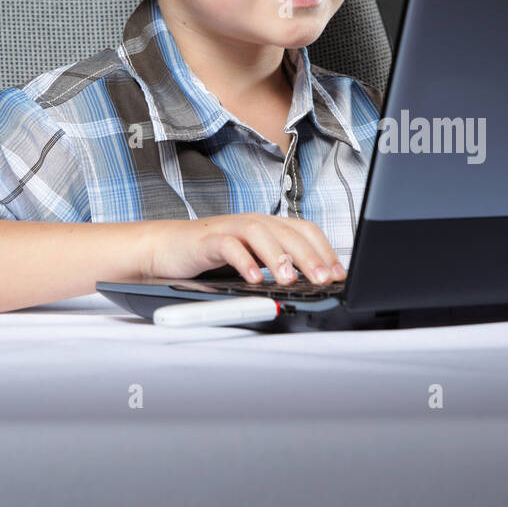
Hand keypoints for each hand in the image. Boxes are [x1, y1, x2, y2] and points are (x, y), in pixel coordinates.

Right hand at [142, 214, 346, 286]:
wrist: (169, 247)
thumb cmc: (212, 256)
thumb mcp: (252, 259)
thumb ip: (277, 266)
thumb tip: (312, 284)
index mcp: (268, 226)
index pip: (305, 231)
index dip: (324, 250)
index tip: (338, 274)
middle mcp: (252, 223)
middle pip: (287, 232)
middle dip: (309, 256)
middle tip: (323, 279)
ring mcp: (230, 229)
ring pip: (260, 234)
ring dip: (278, 257)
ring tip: (290, 280)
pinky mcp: (208, 240)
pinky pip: (228, 246)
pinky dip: (243, 261)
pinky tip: (253, 279)